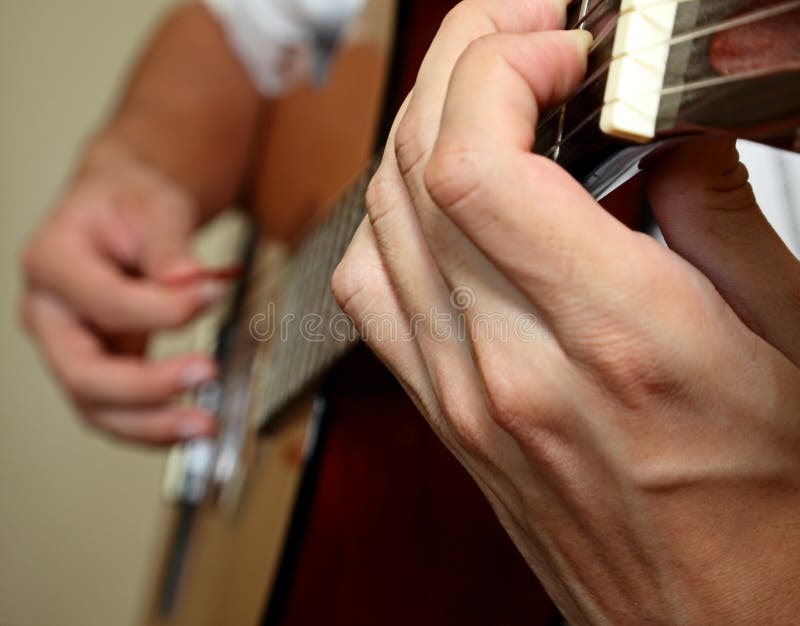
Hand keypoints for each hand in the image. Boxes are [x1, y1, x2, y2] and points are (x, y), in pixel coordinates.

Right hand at [21, 149, 225, 444]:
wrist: (122, 214)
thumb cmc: (129, 204)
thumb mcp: (153, 203)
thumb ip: (168, 243)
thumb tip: (189, 282)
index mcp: (52, 261)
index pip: (103, 300)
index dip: (160, 308)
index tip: (212, 296)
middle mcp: (49, 313)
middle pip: (82, 372)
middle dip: (147, 385)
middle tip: (206, 372)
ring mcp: (68, 347)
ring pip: (95, 407)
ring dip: (152, 424)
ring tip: (205, 424)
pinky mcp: (98, 367)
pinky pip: (116, 412)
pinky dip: (153, 426)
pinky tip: (189, 425)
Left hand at [332, 0, 799, 621]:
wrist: (717, 625)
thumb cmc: (768, 516)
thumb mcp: (788, 340)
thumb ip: (717, 216)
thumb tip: (666, 133)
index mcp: (612, 337)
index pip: (474, 163)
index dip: (495, 68)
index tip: (557, 45)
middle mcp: (510, 366)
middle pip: (413, 170)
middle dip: (455, 68)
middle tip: (517, 40)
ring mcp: (461, 394)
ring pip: (376, 222)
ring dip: (416, 132)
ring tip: (479, 99)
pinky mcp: (445, 416)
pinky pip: (368, 293)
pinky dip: (385, 220)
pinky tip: (433, 200)